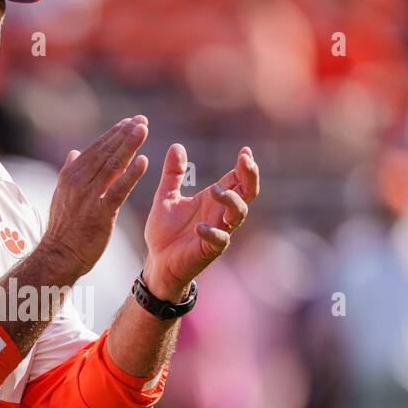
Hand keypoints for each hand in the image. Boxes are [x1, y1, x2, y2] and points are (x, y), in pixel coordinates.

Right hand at [38, 116, 149, 277]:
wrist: (59, 256)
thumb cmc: (63, 228)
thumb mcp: (61, 195)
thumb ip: (69, 172)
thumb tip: (74, 152)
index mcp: (70, 175)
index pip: (96, 149)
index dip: (114, 134)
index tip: (129, 122)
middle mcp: (78, 182)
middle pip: (106, 152)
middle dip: (124, 134)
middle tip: (141, 120)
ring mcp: (89, 197)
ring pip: (112, 165)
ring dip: (129, 146)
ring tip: (143, 130)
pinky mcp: (100, 213)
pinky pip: (118, 189)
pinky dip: (131, 174)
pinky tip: (143, 161)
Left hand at [142, 144, 258, 300]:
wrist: (157, 262)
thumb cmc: (165, 231)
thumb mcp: (165, 197)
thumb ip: (172, 174)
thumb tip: (177, 146)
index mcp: (212, 200)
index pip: (236, 179)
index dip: (244, 166)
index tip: (245, 151)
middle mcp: (220, 213)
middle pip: (247, 193)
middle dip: (249, 177)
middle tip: (246, 162)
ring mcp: (218, 231)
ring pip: (239, 214)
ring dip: (231, 200)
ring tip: (214, 189)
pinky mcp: (210, 250)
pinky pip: (220, 240)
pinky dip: (212, 232)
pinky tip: (200, 227)